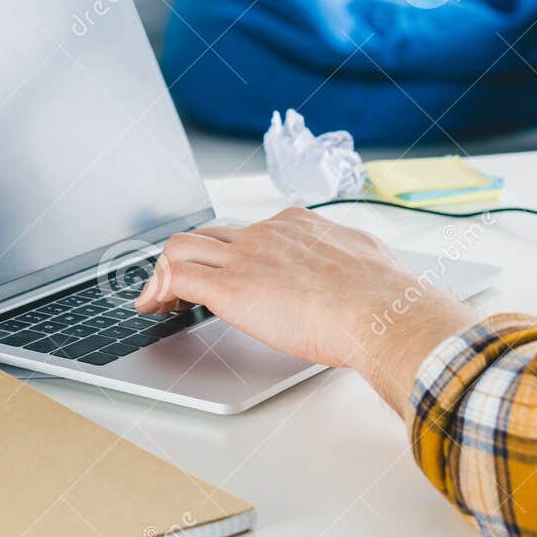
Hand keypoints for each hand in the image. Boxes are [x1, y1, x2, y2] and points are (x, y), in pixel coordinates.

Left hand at [136, 208, 479, 413]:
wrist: (381, 311)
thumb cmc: (384, 298)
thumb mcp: (366, 260)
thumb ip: (347, 259)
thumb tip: (355, 270)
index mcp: (300, 226)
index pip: (251, 230)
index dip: (232, 252)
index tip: (230, 270)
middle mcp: (268, 232)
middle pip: (210, 233)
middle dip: (193, 257)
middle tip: (182, 286)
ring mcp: (246, 255)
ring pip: (183, 246)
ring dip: (166, 272)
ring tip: (160, 298)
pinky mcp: (229, 285)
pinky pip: (176, 274)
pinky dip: (157, 288)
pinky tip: (153, 307)